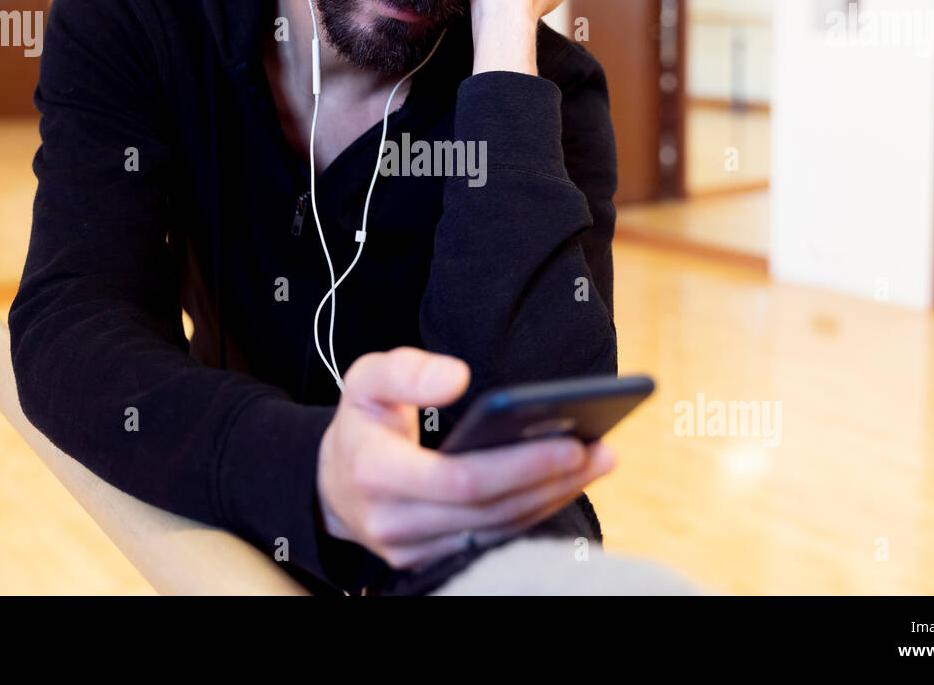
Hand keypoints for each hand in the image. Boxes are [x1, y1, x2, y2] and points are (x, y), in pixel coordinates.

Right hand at [316, 346, 616, 570]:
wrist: (332, 483)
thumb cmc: (361, 422)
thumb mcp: (365, 379)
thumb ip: (406, 371)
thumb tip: (457, 376)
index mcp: (376, 472)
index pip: (460, 480)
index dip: (520, 465)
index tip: (570, 441)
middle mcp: (393, 522)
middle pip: (489, 511)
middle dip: (551, 480)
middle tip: (600, 451)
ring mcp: (411, 550)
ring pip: (497, 532)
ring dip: (552, 498)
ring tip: (596, 462)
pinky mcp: (431, 562)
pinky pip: (492, 541)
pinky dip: (534, 514)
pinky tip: (566, 485)